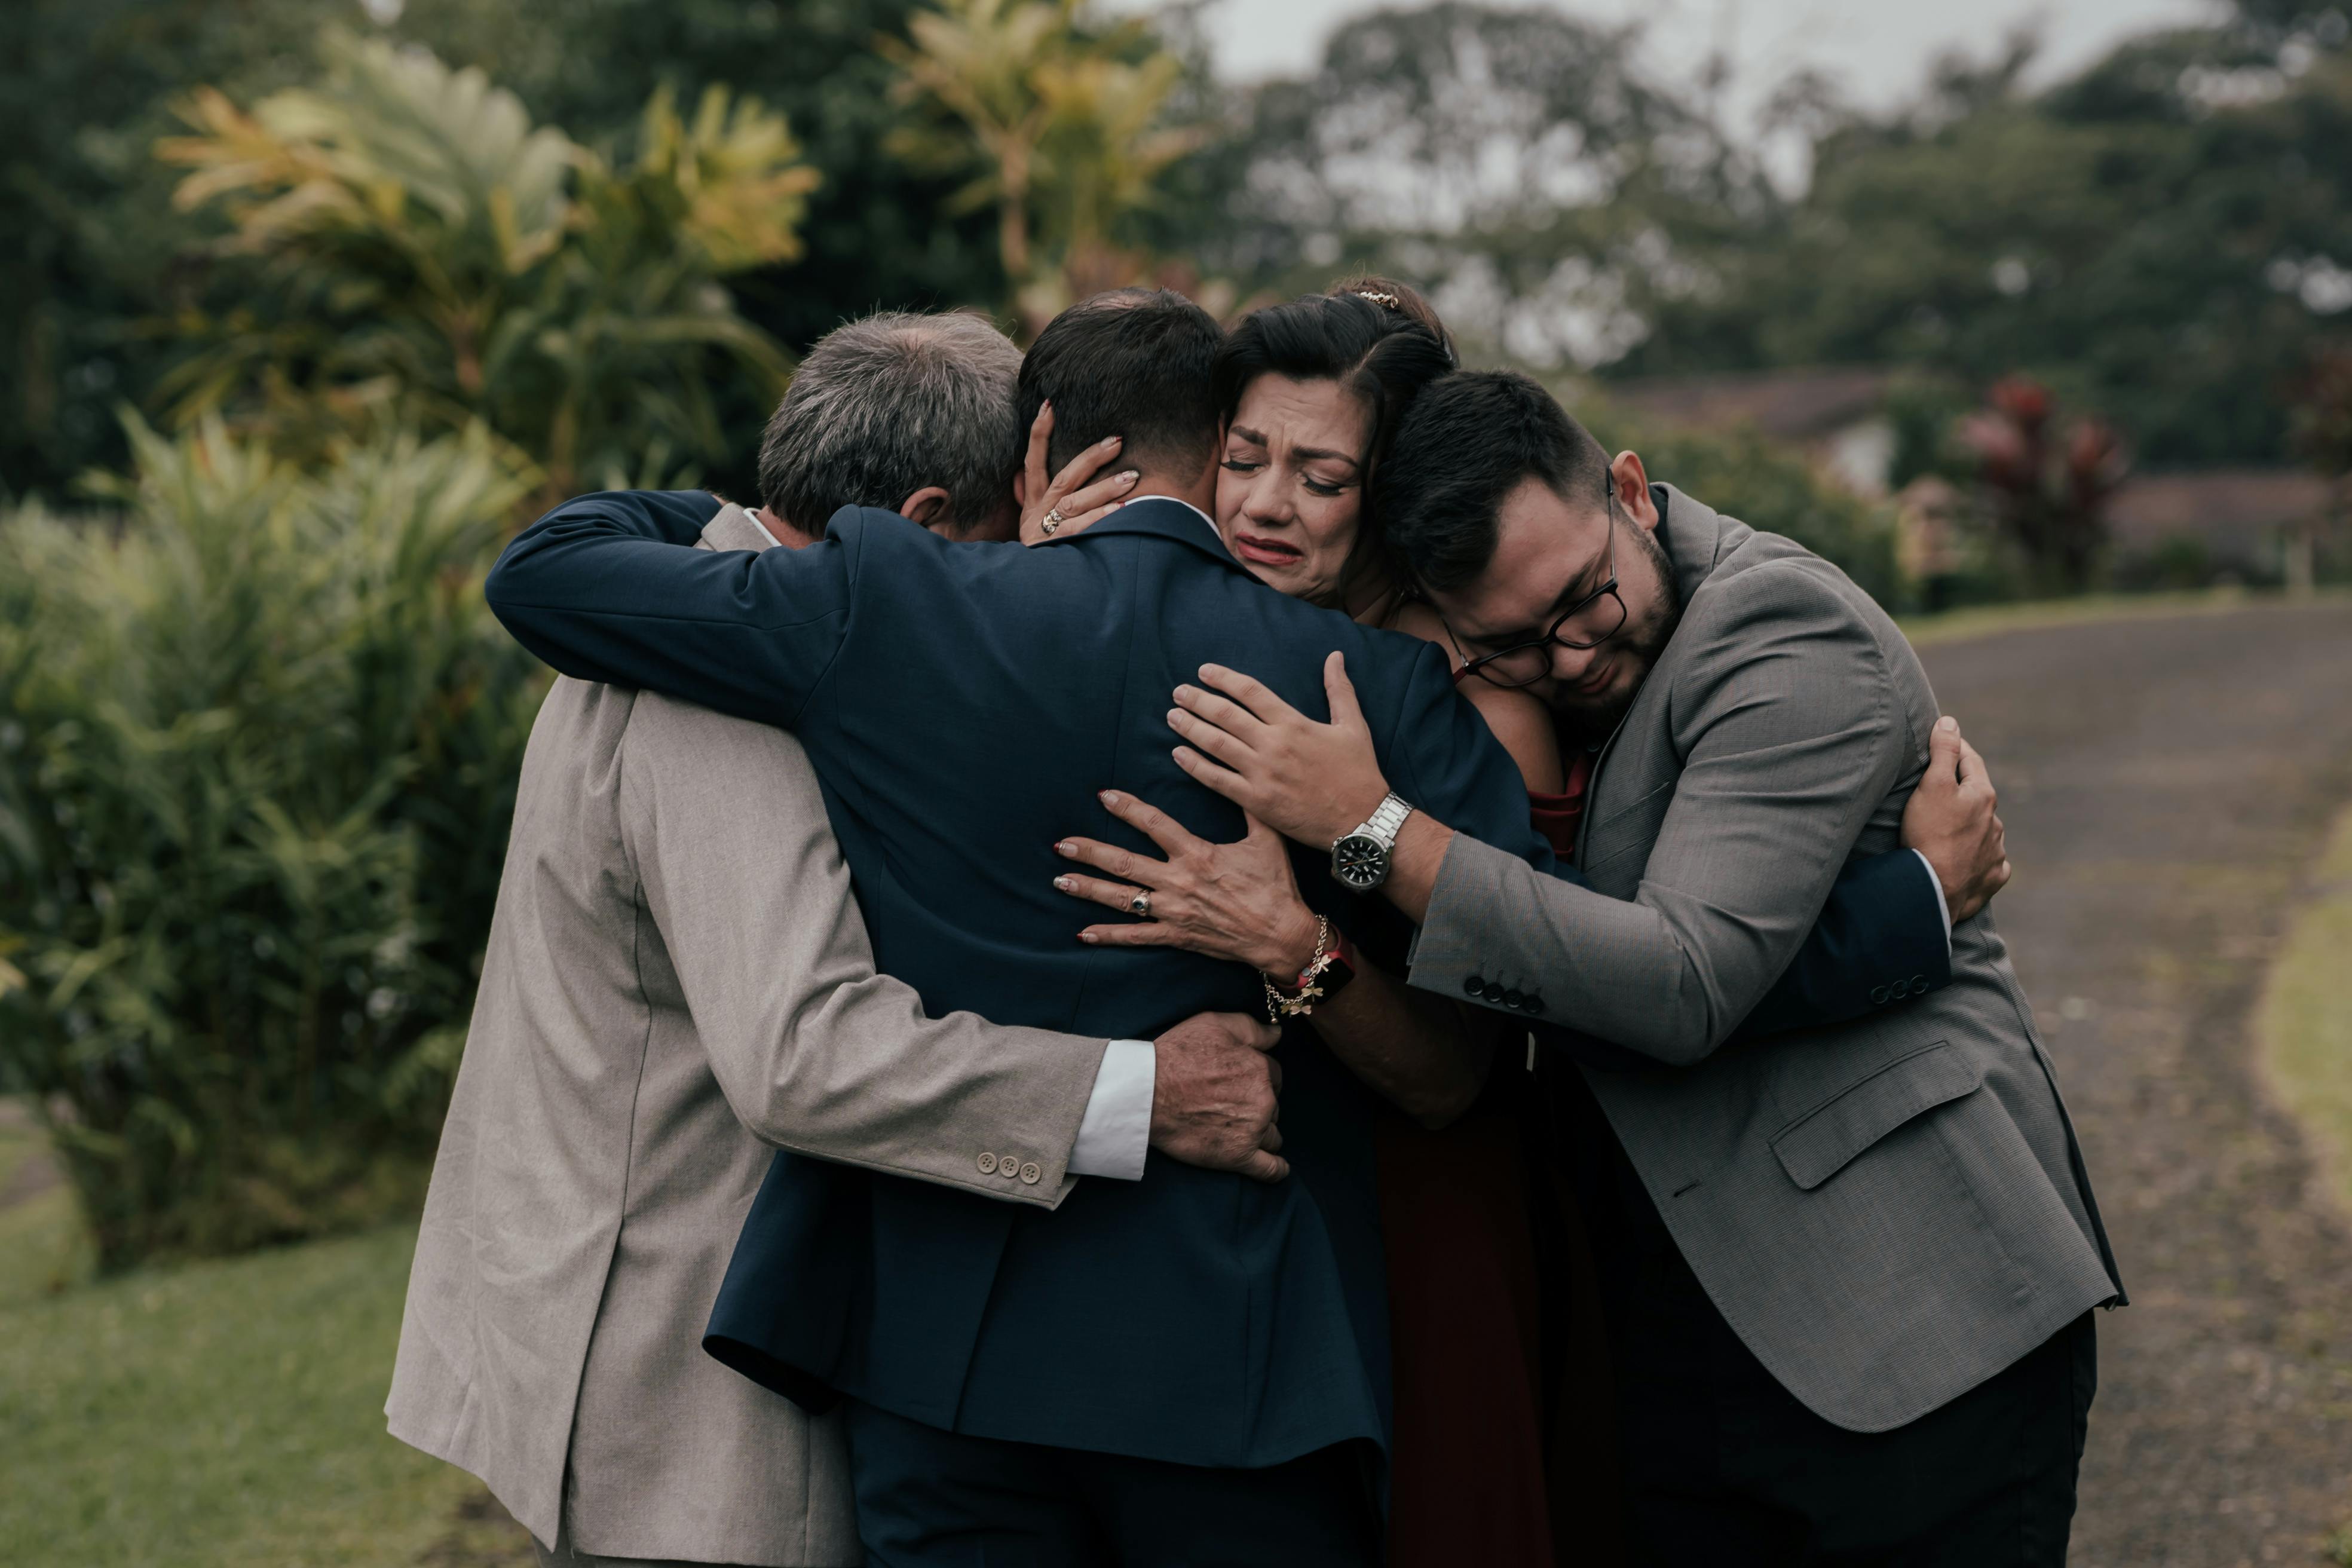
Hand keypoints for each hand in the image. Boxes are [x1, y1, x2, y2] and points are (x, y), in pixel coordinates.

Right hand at [1018, 402, 1138, 545]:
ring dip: (1106, 488)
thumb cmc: (1039, 556)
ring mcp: (1048, 532)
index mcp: (1033, 504)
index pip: (1032, 461)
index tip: (1049, 405)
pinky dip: (1103, 520)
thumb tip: (1021, 473)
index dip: (1039, 433)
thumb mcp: (1029, 526)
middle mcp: (1039, 513)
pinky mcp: (1059, 549)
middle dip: (1091, 457)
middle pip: (1066, 477)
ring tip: (1133, 476)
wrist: (1026, 594)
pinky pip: (1084, 531)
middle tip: (1118, 440)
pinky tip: (1126, 512)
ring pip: (1077, 502)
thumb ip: (1027, 497)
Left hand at [1053, 791, 1323, 974]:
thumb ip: (1250, 807)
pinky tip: (1083, 933)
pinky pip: (1136, 936)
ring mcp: (1174, 911)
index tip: (1104, 797)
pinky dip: (1109, 935)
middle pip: (1125, 864)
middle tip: (1062, 844)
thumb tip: (1241, 776)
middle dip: (1091, 852)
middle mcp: (1178, 882)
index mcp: (1197, 854)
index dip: (1128, 809)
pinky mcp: (1176, 936)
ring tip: (1060, 881)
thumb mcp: (1268, 840)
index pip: (1154, 825)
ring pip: (1122, 899)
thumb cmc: (1276, 886)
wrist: (1281, 936)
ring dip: (1089, 888)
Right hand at [1149, 1011, 1287, 1181]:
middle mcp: (1263, 1100)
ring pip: (1272, 1135)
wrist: (1146, 1092)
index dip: (1260, 1078)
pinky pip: (1270, 1170)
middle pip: (1274, 1106)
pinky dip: (1277, 1170)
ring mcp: (1252, 1131)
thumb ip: (1252, 1029)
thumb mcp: (1215, 1024)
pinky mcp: (1238, 1156)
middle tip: (1232, 1104)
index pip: (1275, 1075)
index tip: (1242, 1082)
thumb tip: (1277, 1034)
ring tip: (1240, 1131)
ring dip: (1262, 1133)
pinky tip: (1279, 1168)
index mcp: (1260, 1069)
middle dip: (1260, 1106)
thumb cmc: (1177, 1055)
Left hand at [1168, 653, 1390, 850]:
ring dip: (1190, 728)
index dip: (1224, 678)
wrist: (1362, 821)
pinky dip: (1195, 766)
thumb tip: (1335, 656)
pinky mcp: (1257, 801)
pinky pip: (1217, 781)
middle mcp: (1274, 745)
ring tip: (1172, 716)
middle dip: (1198, 700)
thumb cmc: (1359, 773)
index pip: (1251, 692)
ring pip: (1217, 745)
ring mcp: (1263, 774)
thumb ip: (1339, 689)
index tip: (1204, 671)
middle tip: (1178, 692)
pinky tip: (1178, 754)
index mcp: (1294, 723)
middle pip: (1226, 715)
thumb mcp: (1353, 725)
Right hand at [1902, 715, 2010, 923]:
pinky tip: (1970, 859)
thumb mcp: (1932, 785)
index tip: (1943, 741)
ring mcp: (1995, 851)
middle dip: (1963, 789)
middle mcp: (1995, 822)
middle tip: (1940, 787)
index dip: (1955, 749)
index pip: (1970, 761)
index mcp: (1983, 795)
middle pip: (1978, 796)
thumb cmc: (1929, 833)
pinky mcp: (1991, 877)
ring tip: (1951, 828)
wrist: (1934, 889)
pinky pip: (1990, 862)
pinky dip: (1981, 856)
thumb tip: (1950, 722)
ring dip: (1973, 824)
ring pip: (1985, 829)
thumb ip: (1943, 751)